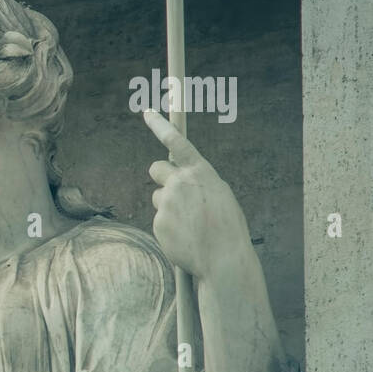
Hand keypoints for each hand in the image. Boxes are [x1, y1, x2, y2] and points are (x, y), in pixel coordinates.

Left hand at [142, 109, 251, 281]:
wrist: (223, 258)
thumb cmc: (226, 227)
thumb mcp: (219, 195)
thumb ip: (198, 182)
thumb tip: (178, 180)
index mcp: (201, 172)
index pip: (176, 142)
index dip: (160, 126)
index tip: (146, 113)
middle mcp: (180, 183)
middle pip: (156, 168)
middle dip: (161, 176)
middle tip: (173, 191)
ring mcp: (166, 203)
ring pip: (157, 198)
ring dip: (168, 207)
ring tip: (189, 224)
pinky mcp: (157, 222)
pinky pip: (159, 219)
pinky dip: (169, 227)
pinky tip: (185, 237)